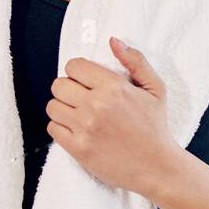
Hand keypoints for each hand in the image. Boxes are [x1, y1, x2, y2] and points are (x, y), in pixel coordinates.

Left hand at [44, 38, 179, 198]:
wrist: (156, 167)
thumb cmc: (155, 127)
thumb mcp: (155, 89)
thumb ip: (135, 61)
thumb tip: (113, 41)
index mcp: (114, 87)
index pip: (73, 66)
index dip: (78, 72)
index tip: (86, 82)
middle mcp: (96, 105)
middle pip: (58, 85)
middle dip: (68, 89)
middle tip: (82, 99)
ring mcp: (85, 128)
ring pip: (52, 106)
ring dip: (63, 109)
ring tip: (79, 114)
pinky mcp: (78, 148)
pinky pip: (53, 128)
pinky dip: (61, 128)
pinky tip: (77, 130)